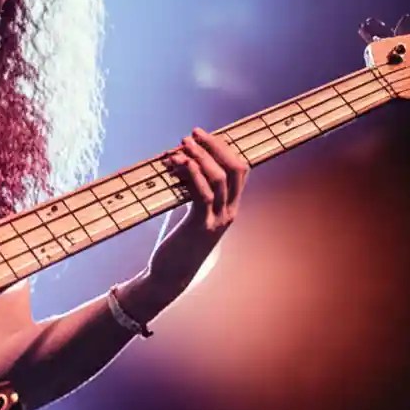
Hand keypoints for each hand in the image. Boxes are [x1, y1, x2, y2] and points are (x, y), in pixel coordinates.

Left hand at [147, 127, 250, 296]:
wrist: (170, 275)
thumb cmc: (178, 242)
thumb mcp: (192, 214)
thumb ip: (195, 193)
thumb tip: (184, 163)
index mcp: (230, 207)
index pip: (240, 170)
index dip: (224, 148)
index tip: (203, 135)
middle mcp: (229, 212)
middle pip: (234, 169)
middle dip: (215, 146)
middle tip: (192, 133)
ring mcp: (217, 220)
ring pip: (218, 179)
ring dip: (200, 156)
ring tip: (181, 145)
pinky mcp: (200, 226)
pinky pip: (202, 194)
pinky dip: (191, 174)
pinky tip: (177, 164)